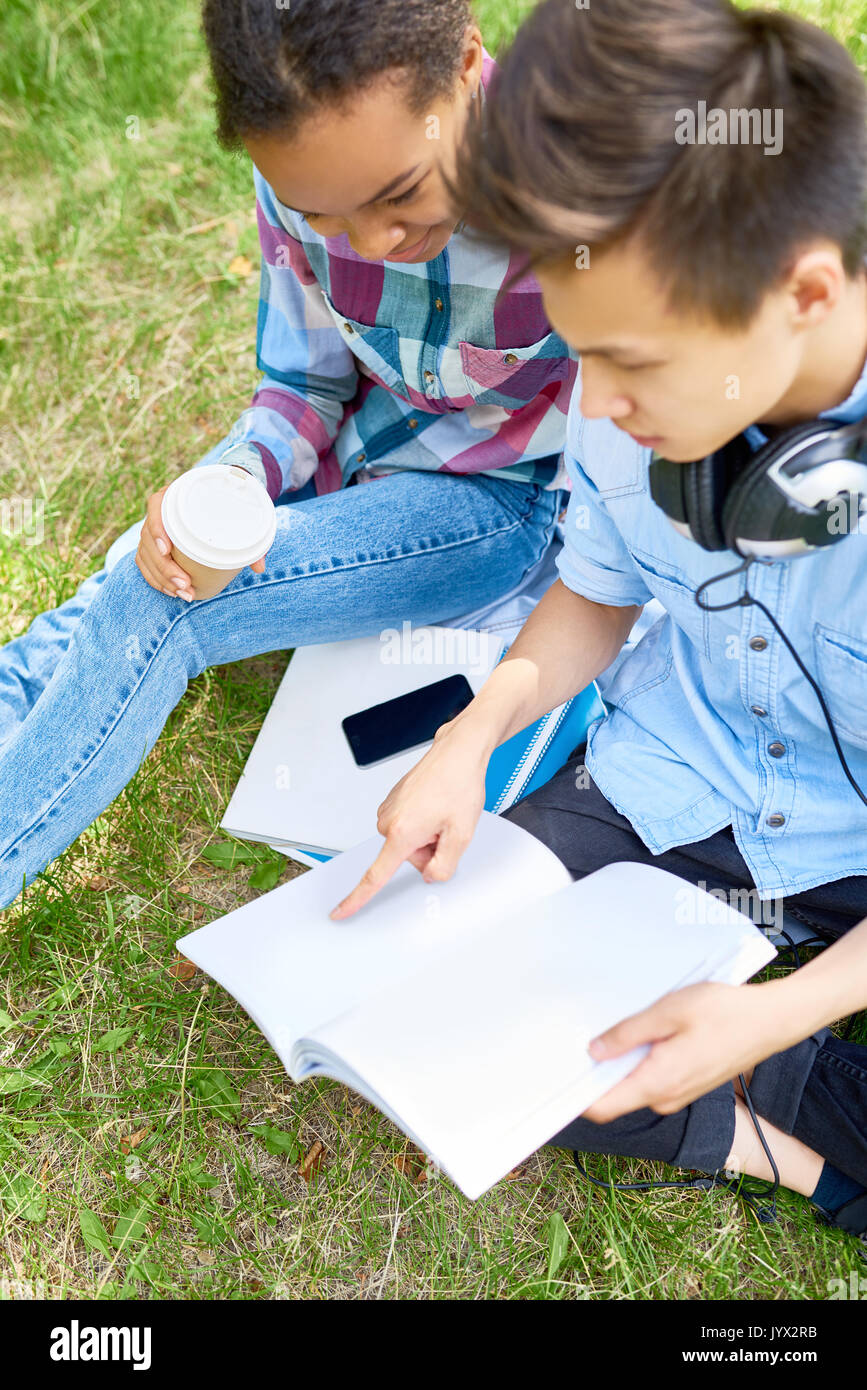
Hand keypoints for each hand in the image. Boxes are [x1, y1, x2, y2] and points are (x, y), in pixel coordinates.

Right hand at [135, 482, 266, 599]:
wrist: (219, 497)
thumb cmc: (228, 505)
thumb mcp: (240, 514)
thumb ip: (251, 538)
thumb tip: (259, 568)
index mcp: (175, 494)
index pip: (156, 507)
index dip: (157, 529)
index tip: (166, 550)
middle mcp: (160, 511)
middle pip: (148, 538)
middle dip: (164, 567)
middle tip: (184, 584)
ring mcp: (153, 529)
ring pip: (146, 555)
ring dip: (162, 578)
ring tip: (183, 593)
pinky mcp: (152, 545)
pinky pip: (145, 564)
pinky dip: (156, 580)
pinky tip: (171, 592)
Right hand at [330, 710, 492, 919]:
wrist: (457, 753)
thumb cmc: (459, 785)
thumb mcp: (462, 835)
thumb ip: (444, 867)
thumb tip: (430, 876)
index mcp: (401, 833)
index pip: (375, 876)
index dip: (356, 899)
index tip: (340, 912)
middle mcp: (388, 821)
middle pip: (406, 858)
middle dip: (429, 849)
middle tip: (446, 826)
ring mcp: (389, 809)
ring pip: (408, 842)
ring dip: (428, 834)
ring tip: (442, 811)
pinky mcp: (392, 802)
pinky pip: (408, 826)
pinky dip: (424, 822)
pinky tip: (436, 805)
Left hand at [581, 980, 789, 1122]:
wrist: (771, 1021)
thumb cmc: (725, 1012)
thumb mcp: (669, 1012)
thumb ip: (628, 1034)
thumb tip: (594, 1051)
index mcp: (659, 1082)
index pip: (604, 1107)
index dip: (577, 1096)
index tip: (557, 1078)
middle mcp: (666, 1097)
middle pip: (615, 1094)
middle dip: (597, 1070)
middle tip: (584, 1035)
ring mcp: (678, 1094)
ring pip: (634, 1084)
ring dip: (622, 1061)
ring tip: (621, 1026)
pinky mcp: (687, 1085)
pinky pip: (652, 1078)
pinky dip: (642, 1060)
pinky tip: (646, 1032)